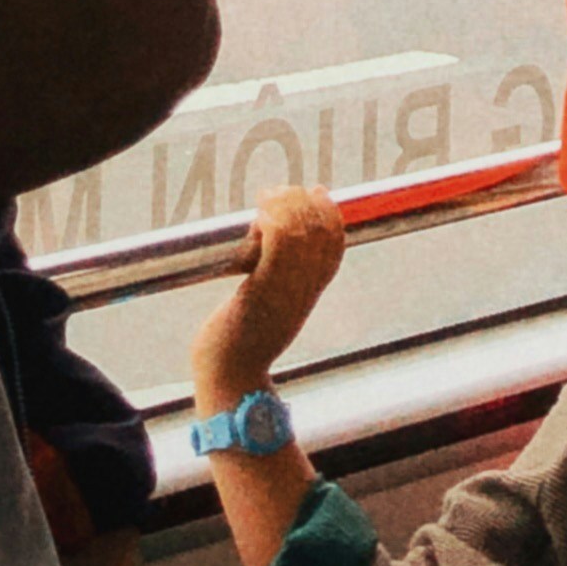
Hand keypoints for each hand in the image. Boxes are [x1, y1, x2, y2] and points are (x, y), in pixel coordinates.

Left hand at [192, 188, 346, 412]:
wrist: (231, 374)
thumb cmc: (243, 337)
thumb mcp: (269, 304)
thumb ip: (278, 279)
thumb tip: (268, 240)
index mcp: (311, 293)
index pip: (336, 243)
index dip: (331, 212)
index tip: (318, 191)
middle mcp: (305, 290)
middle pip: (322, 231)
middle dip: (305, 200)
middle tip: (279, 192)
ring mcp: (286, 290)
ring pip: (302, 230)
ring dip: (285, 204)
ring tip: (266, 197)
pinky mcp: (262, 290)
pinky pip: (277, 243)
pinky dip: (270, 220)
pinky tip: (256, 218)